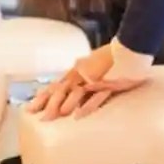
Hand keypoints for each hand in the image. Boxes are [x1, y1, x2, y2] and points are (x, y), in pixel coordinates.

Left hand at [25, 39, 152, 120]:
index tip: (32, 107)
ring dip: (62, 105)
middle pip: (62, 89)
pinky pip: (96, 97)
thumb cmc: (116, 55)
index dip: (44, 96)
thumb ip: (85, 71)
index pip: (58, 84)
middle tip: (38, 117)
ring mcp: (95, 78)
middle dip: (48, 104)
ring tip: (51, 117)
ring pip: (75, 93)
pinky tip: (78, 116)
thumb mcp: (95, 62)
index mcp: (79, 69)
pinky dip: (86, 106)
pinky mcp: (109, 84)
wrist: (131, 46)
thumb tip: (77, 78)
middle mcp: (83, 73)